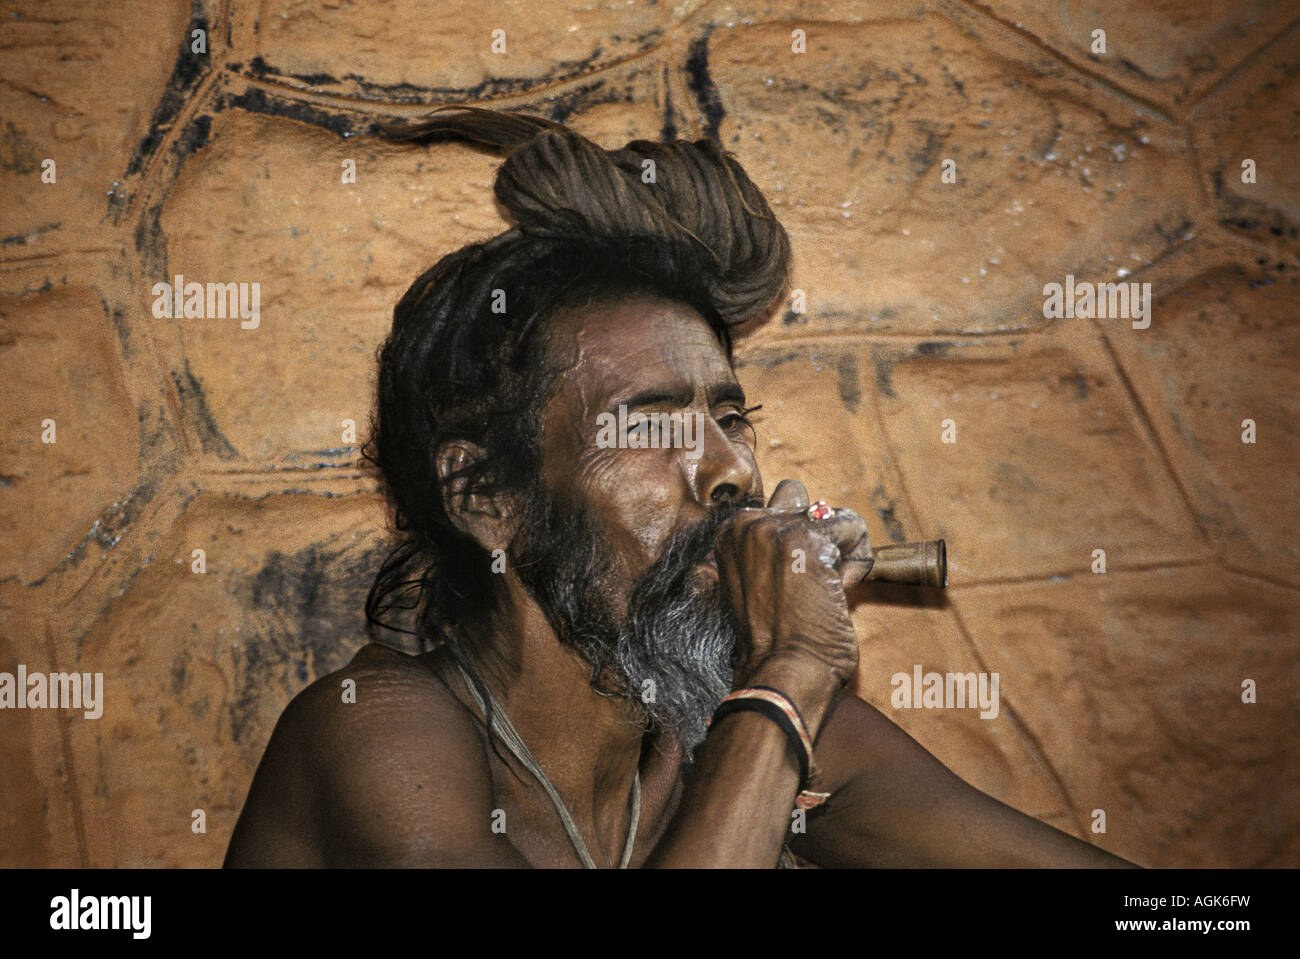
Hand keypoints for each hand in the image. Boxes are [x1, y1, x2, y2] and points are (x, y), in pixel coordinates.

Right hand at [713, 479, 870, 728]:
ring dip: (841, 550)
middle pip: (803, 499)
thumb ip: (775, 549)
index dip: (798, 548)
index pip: (781, 508)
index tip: (791, 587)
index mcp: (729, 534)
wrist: (781, 673)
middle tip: (812, 582)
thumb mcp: (758, 584)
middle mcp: (745, 523)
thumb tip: (823, 513)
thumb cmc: (776, 642)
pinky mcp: (806, 539)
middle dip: (818, 534)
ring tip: (825, 591)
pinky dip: (858, 561)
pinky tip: (838, 591)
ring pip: (833, 514)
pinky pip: (853, 528)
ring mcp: (774, 529)